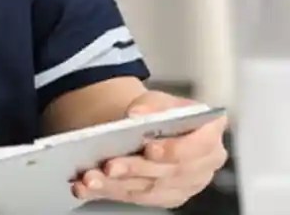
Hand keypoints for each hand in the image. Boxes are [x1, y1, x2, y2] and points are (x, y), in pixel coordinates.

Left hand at [73, 91, 227, 207]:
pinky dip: (108, 192)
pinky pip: (135, 197)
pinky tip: (87, 187)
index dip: (174, 150)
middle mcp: (203, 164)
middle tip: (109, 166)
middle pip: (170, 172)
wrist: (148, 128)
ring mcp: (186, 185)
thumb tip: (136, 115)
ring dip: (116, 185)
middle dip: (136, 169)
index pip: (199, 146)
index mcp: (209, 135)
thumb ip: (151, 105)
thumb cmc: (159, 113)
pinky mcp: (164, 197)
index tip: (149, 148)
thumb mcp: (157, 100)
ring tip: (91, 178)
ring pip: (149, 189)